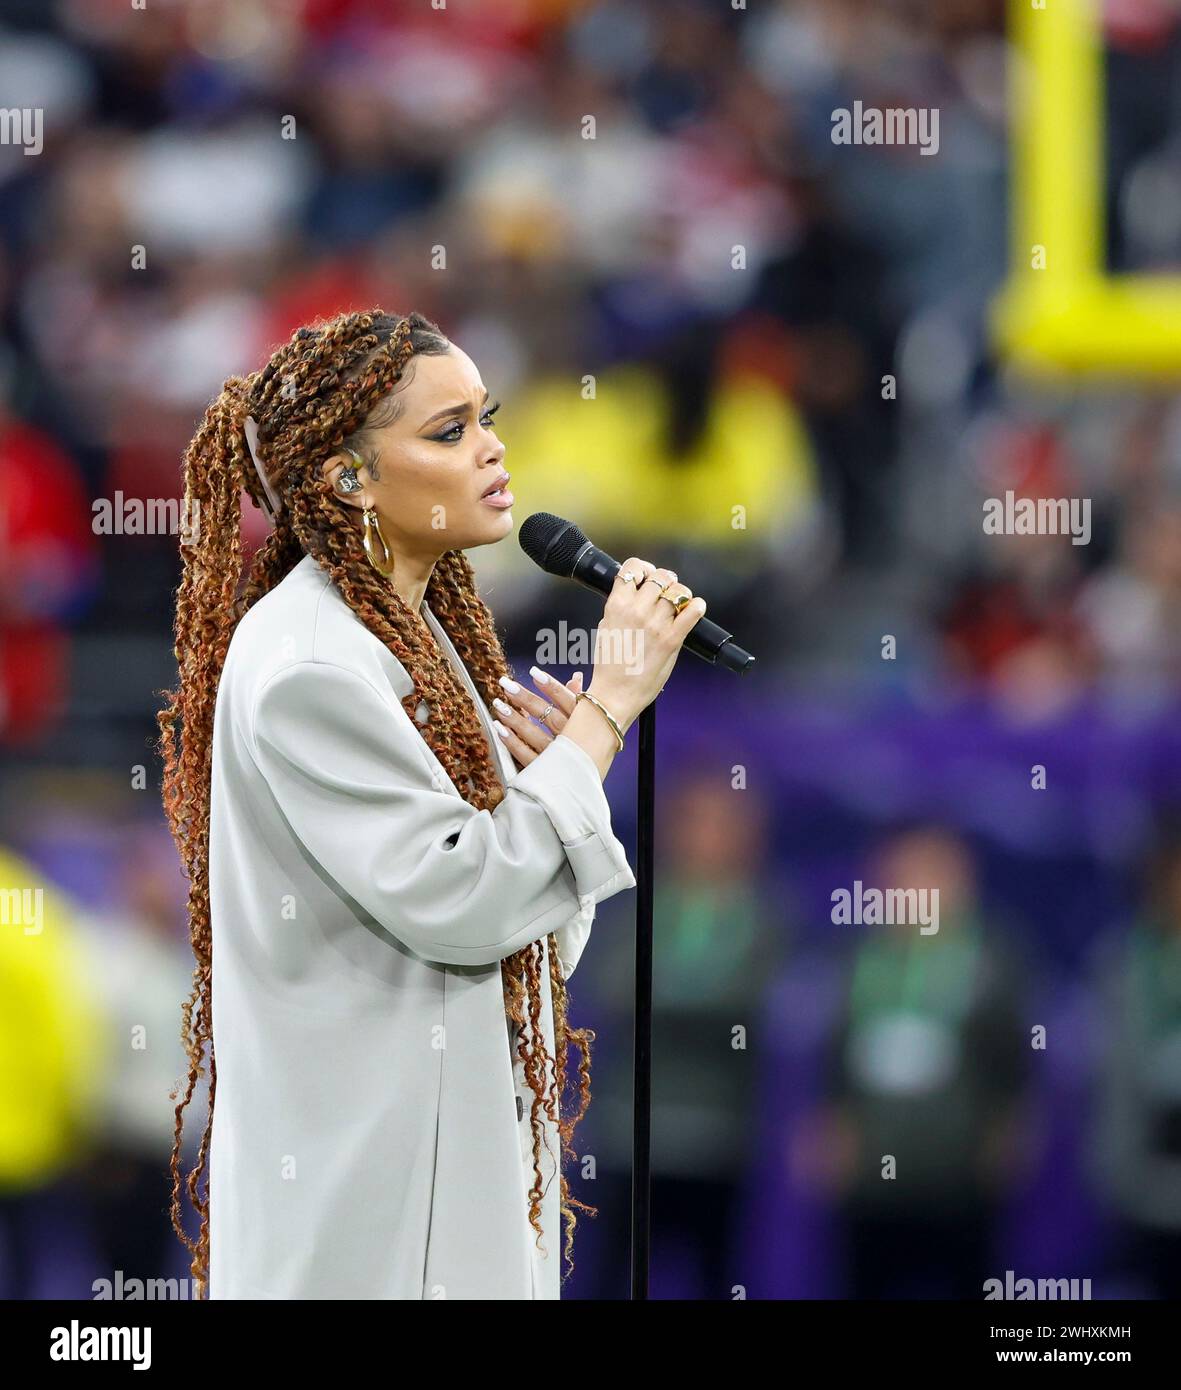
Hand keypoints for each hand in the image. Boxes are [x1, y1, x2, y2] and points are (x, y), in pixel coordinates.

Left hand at [490, 667, 584, 769]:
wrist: (590, 778)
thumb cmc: (591, 743)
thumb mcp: (589, 720)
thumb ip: (579, 699)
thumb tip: (575, 677)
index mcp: (584, 722)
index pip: (568, 700)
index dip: (551, 686)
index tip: (534, 672)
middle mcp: (571, 737)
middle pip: (547, 715)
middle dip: (525, 698)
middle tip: (505, 684)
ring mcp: (558, 755)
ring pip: (534, 735)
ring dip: (514, 719)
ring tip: (498, 705)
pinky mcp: (547, 770)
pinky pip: (527, 756)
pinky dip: (512, 743)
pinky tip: (499, 729)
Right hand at [586, 557, 706, 729]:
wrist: (615, 693)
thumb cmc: (610, 665)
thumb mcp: (606, 628)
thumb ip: (620, 607)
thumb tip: (636, 594)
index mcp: (616, 605)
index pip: (633, 568)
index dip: (644, 568)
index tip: (648, 576)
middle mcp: (636, 610)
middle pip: (660, 577)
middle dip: (666, 581)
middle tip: (667, 592)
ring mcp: (656, 624)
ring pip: (678, 591)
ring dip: (681, 595)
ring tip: (680, 605)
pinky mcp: (672, 639)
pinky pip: (693, 611)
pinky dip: (697, 607)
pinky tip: (695, 609)